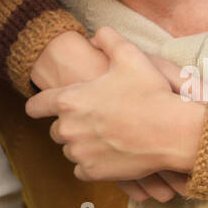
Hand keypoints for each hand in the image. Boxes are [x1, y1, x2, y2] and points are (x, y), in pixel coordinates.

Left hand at [25, 27, 205, 180]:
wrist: (172, 131)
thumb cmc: (150, 92)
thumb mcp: (129, 55)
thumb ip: (107, 38)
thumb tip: (94, 35)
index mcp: (69, 100)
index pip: (36, 105)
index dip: (36, 105)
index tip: (35, 109)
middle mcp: (68, 128)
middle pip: (55, 130)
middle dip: (68, 125)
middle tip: (89, 120)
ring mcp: (80, 153)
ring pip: (69, 150)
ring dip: (80, 144)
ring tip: (101, 137)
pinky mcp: (94, 172)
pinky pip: (81, 169)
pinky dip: (90, 163)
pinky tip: (105, 154)